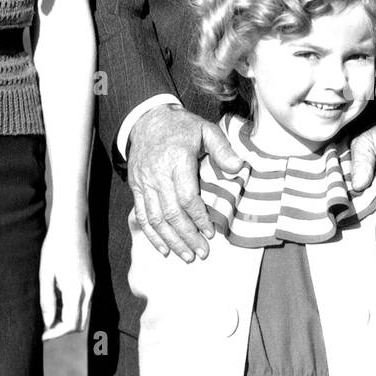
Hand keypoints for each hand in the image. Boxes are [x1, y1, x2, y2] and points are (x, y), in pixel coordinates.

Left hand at [39, 221, 92, 339]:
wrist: (70, 225)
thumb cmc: (54, 247)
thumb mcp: (46, 274)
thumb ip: (47, 300)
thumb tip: (48, 323)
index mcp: (76, 290)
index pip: (70, 325)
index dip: (56, 333)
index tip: (42, 334)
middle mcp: (88, 289)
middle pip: (80, 323)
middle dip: (63, 329)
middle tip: (45, 327)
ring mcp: (92, 283)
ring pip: (83, 313)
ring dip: (68, 318)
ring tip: (49, 312)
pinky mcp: (91, 277)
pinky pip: (85, 301)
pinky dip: (73, 307)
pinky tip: (58, 298)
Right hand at [128, 105, 240, 262]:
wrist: (147, 119)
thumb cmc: (181, 127)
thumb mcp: (205, 130)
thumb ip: (222, 148)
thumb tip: (239, 167)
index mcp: (177, 160)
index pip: (187, 197)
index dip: (199, 218)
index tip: (210, 233)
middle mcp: (158, 174)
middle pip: (172, 213)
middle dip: (187, 236)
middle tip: (202, 253)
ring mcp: (144, 182)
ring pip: (156, 218)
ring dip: (171, 240)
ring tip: (186, 256)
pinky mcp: (136, 187)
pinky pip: (142, 215)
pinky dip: (151, 235)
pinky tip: (163, 249)